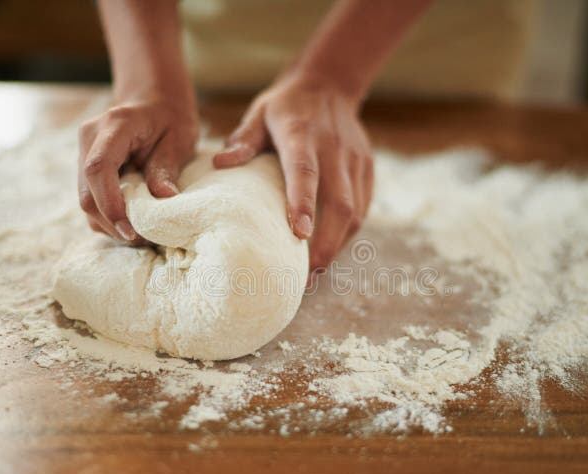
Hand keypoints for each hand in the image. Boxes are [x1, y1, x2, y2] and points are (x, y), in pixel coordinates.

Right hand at [78, 93, 197, 241]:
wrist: (154, 101)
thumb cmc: (170, 119)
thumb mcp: (179, 139)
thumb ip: (167, 168)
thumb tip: (164, 200)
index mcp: (114, 126)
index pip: (98, 169)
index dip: (110, 204)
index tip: (130, 230)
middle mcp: (90, 138)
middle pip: (87, 193)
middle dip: (112, 223)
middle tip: (143, 240)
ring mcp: (83, 153)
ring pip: (86, 201)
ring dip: (110, 224)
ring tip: (141, 234)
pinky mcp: (85, 168)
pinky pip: (91, 200)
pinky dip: (108, 217)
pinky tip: (131, 222)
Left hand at [213, 73, 373, 272]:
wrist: (330, 85)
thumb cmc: (286, 107)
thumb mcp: (259, 113)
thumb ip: (243, 140)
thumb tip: (220, 163)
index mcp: (302, 134)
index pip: (305, 171)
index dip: (303, 203)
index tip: (298, 235)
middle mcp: (334, 149)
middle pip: (339, 202)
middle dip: (325, 242)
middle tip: (306, 275)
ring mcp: (355, 161)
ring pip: (354, 211)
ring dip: (336, 245)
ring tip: (314, 272)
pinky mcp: (367, 170)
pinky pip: (361, 209)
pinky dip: (346, 235)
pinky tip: (328, 251)